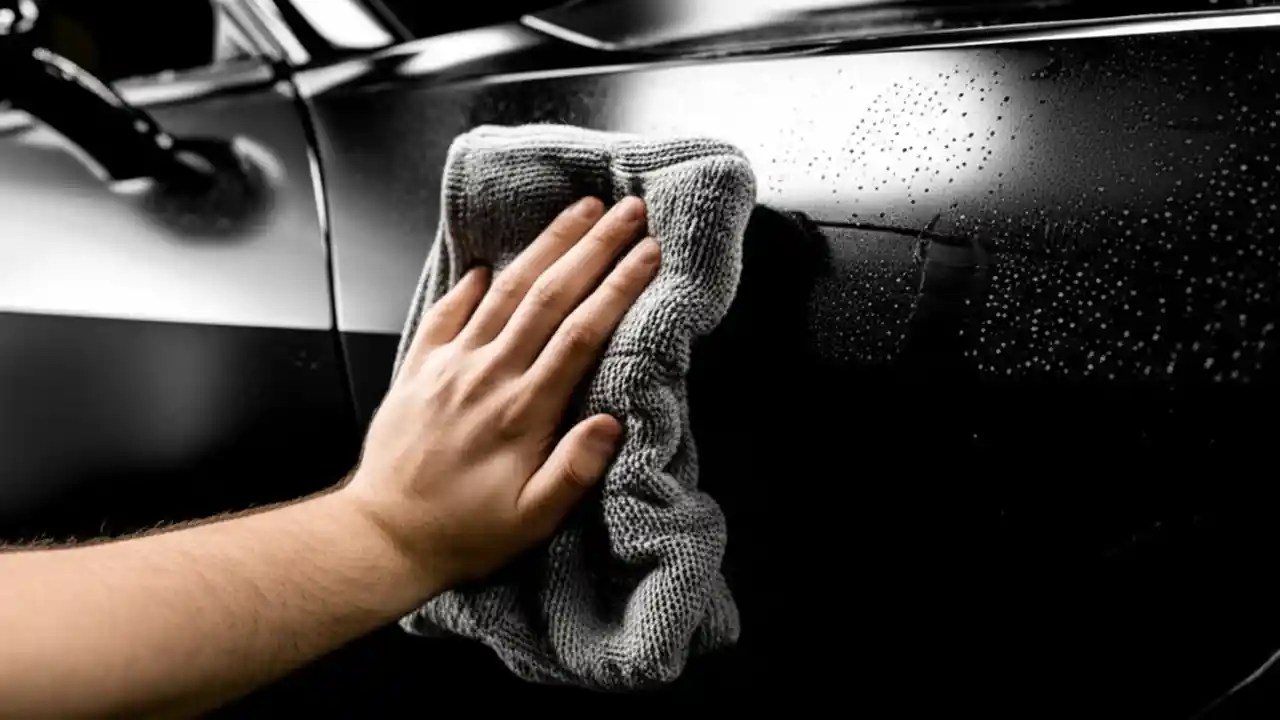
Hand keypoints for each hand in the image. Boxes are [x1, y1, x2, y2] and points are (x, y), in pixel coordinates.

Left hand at [341, 196, 657, 595]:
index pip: (580, 333)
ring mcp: (450, 367)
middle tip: (627, 210)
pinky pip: (446, 312)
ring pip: (504, 292)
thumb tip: (612, 421)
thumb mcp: (532, 520)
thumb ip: (574, 470)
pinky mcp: (419, 369)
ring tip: (577, 211)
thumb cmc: (465, 532)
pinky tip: (486, 263)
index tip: (648, 252)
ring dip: (544, 247)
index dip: (618, 287)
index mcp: (522, 413)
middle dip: (593, 247)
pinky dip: (469, 284)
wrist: (384, 536)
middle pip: (548, 296)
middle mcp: (488, 377)